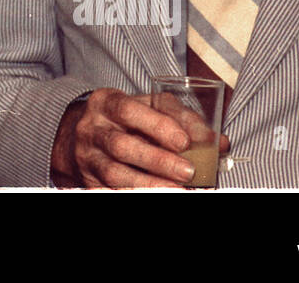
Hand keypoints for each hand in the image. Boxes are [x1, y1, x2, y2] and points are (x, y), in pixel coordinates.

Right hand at [50, 88, 229, 187]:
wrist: (80, 135)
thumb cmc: (125, 119)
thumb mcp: (148, 106)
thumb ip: (182, 118)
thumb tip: (218, 143)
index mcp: (106, 102)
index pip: (128, 110)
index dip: (157, 126)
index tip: (184, 142)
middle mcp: (92, 129)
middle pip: (122, 146)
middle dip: (158, 161)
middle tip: (189, 172)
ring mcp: (87, 157)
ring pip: (115, 174)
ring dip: (149, 185)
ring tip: (178, 192)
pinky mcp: (88, 181)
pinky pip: (109, 191)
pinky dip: (133, 193)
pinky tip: (157, 195)